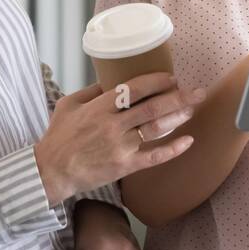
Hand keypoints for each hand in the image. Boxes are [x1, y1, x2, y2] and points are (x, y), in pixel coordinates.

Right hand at [34, 72, 206, 205]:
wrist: (51, 171)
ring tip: (192, 109)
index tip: (171, 78)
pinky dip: (173, 149)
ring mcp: (120, 147)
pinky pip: (154, 157)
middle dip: (178, 97)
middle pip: (152, 107)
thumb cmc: (58, 136)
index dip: (156, 81)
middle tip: (197, 91)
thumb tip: (111, 79)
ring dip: (177, 117)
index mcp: (99, 108)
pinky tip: (188, 141)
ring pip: (156, 129)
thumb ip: (91, 91)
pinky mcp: (124, 166)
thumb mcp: (68, 104)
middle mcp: (112, 126)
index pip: (133, 89)